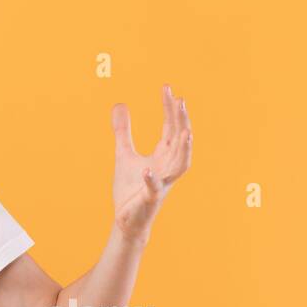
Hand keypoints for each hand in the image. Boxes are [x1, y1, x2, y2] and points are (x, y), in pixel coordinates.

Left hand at [109, 84, 192, 240]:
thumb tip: (119, 104)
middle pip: (179, 140)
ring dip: (184, 149)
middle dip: (180, 120)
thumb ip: (123, 130)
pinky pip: (154, 189)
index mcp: (163, 155)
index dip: (170, 108)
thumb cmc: (131, 187)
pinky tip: (148, 170)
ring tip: (187, 132)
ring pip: (180, 165)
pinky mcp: (149, 199)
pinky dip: (152, 179)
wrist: (127, 219)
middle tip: (180, 99)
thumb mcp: (123, 153)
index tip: (167, 87)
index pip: (170, 127)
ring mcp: (161, 183)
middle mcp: (167, 167)